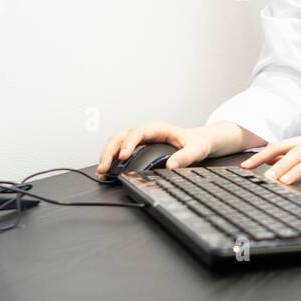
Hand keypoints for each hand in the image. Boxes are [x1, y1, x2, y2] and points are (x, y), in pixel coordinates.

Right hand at [96, 120, 240, 179]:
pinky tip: (108, 172)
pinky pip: (120, 151)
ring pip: (117, 143)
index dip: (128, 144)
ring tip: (102, 171)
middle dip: (110, 151)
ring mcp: (140, 140)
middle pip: (121, 137)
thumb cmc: (197, 142)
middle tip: (105, 167)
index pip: (138, 133)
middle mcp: (146, 133)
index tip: (123, 157)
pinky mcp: (137, 149)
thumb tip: (171, 165)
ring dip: (107, 155)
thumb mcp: (197, 149)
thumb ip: (186, 157)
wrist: (199, 141)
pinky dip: (112, 160)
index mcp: (158, 129)